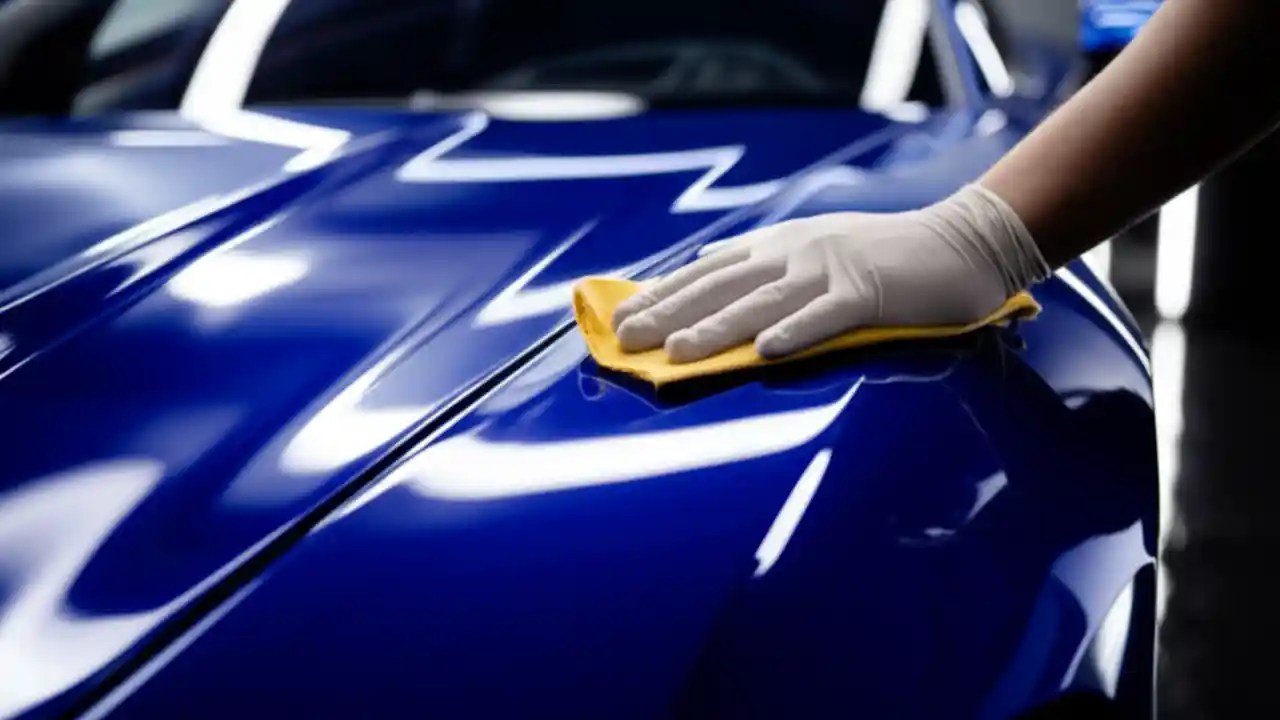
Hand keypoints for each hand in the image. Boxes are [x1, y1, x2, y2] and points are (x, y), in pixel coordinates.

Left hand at [611, 184, 1049, 361]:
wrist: (960, 243)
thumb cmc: (880, 257)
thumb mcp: (811, 254)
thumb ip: (761, 270)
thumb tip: (702, 279)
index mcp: (777, 247)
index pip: (706, 272)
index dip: (660, 295)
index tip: (619, 320)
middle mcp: (794, 254)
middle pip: (721, 286)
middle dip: (669, 314)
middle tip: (626, 340)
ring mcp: (830, 271)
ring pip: (763, 303)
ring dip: (717, 327)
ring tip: (676, 351)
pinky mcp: (869, 294)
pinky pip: (826, 317)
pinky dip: (795, 333)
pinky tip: (766, 353)